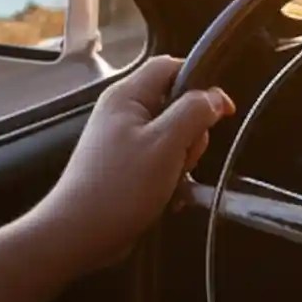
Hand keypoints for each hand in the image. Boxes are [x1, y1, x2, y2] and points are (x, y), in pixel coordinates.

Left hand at [25, 56, 233, 275]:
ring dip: (182, 159)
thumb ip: (194, 112)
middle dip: (191, 132)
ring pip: (173, 136)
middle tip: (183, 157)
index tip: (222, 111)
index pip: (172, 66)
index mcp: (127, 95)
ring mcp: (123, 140)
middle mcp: (123, 112)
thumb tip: (215, 97)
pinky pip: (162, 160)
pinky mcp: (126, 165)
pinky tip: (167, 195)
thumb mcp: (166, 144)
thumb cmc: (119, 188)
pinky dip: (171, 176)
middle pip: (176, 104)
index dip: (201, 83)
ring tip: (171, 181)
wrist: (78, 235)